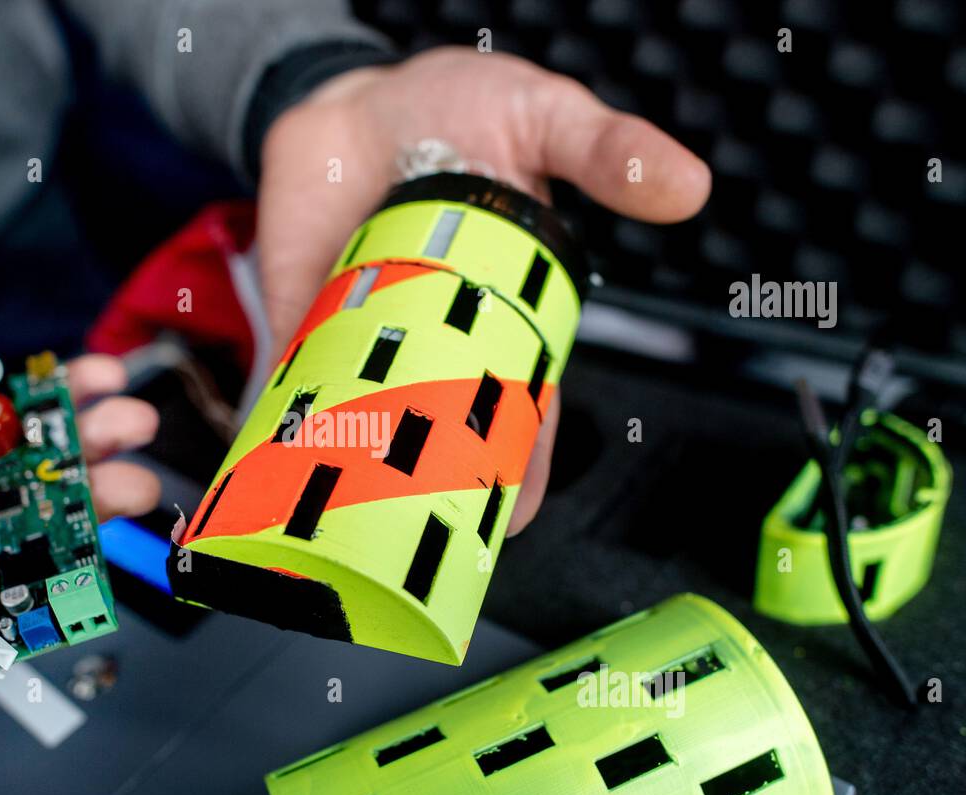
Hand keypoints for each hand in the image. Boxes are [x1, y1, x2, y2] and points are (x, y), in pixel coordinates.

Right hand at [0, 280, 159, 580]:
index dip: (30, 566)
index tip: (86, 558)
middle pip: (12, 505)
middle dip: (80, 497)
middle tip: (134, 487)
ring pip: (21, 447)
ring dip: (81, 437)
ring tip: (129, 421)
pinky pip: (4, 395)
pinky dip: (49, 388)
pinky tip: (89, 378)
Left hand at [256, 47, 710, 533]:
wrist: (357, 93)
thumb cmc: (460, 111)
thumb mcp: (543, 118)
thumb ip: (605, 152)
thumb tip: (686, 186)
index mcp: (504, 316)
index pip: (520, 405)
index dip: (521, 462)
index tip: (517, 513)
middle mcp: (434, 340)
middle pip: (441, 434)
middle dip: (436, 485)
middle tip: (426, 530)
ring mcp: (369, 338)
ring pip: (366, 427)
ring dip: (357, 468)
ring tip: (351, 515)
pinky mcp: (304, 323)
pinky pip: (293, 386)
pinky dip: (283, 425)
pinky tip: (280, 468)